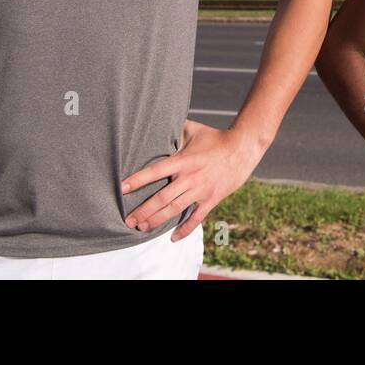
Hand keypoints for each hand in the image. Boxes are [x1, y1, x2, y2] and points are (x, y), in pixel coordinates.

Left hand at [120, 119, 260, 241]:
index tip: (122, 188)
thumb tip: (155, 126)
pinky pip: (197, 217)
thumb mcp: (193, 129)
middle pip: (163, 197)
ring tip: (141, 227)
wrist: (242, 148)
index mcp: (184, 160)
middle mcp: (190, 177)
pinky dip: (185, 229)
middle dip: (144, 210)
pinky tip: (173, 238)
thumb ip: (174, 130)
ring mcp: (202, 190)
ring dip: (157, 220)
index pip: (156, 171)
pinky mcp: (212, 199)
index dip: (138, 180)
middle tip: (128, 221)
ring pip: (175, 209)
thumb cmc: (215, 138)